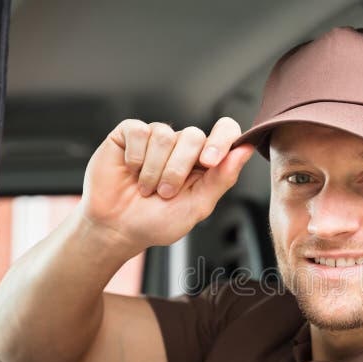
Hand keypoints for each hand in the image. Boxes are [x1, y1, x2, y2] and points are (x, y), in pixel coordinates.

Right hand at [80, 117, 254, 256]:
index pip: (226, 131)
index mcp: (204, 161)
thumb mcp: (197, 206)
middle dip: (178, 170)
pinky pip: (139, 130)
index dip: (222, 140)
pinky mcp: (130, 134)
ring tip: (146, 188)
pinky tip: (131, 170)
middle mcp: (182, 145)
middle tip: (165, 193)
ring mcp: (156, 137)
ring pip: (164, 135)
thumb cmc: (157, 221)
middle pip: (194, 136)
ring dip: (154, 169)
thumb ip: (222, 178)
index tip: (209, 161)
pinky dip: (135, 156)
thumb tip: (245, 150)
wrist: (118, 229)